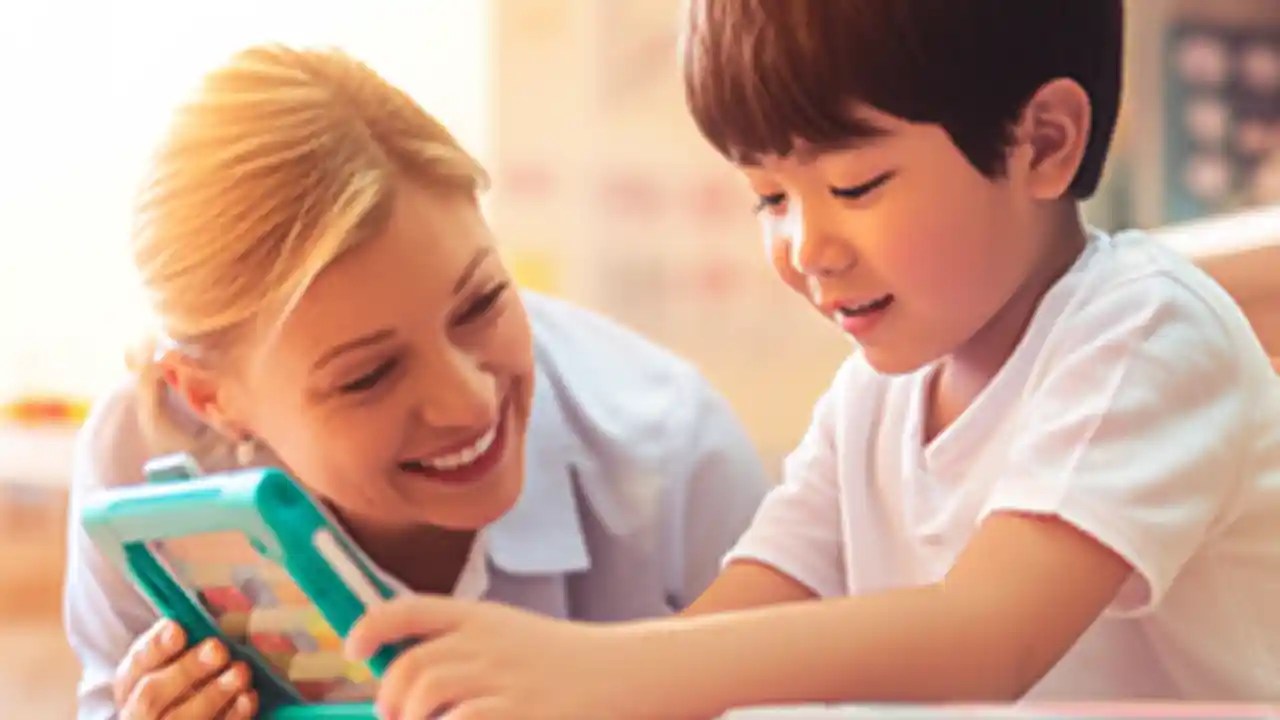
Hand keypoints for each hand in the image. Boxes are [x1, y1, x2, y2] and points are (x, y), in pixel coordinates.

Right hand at [115, 619, 257, 718]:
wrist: (174, 716)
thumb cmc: (179, 685)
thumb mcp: (169, 663)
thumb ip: (181, 641)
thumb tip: (208, 605)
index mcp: (130, 685)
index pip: (134, 666)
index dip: (155, 648)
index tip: (177, 629)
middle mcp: (139, 714)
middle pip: (152, 697)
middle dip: (186, 671)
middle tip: (217, 649)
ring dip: (214, 695)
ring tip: (240, 672)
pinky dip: (232, 716)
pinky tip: (248, 697)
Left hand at [346, 597, 640, 719]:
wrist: (625, 673)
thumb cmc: (560, 662)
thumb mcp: (509, 635)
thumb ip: (459, 645)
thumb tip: (394, 674)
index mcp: (481, 617)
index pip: (410, 609)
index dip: (371, 627)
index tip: (353, 650)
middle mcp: (487, 644)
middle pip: (411, 666)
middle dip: (390, 698)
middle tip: (396, 714)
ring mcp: (504, 680)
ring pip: (426, 696)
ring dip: (412, 718)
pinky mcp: (521, 713)